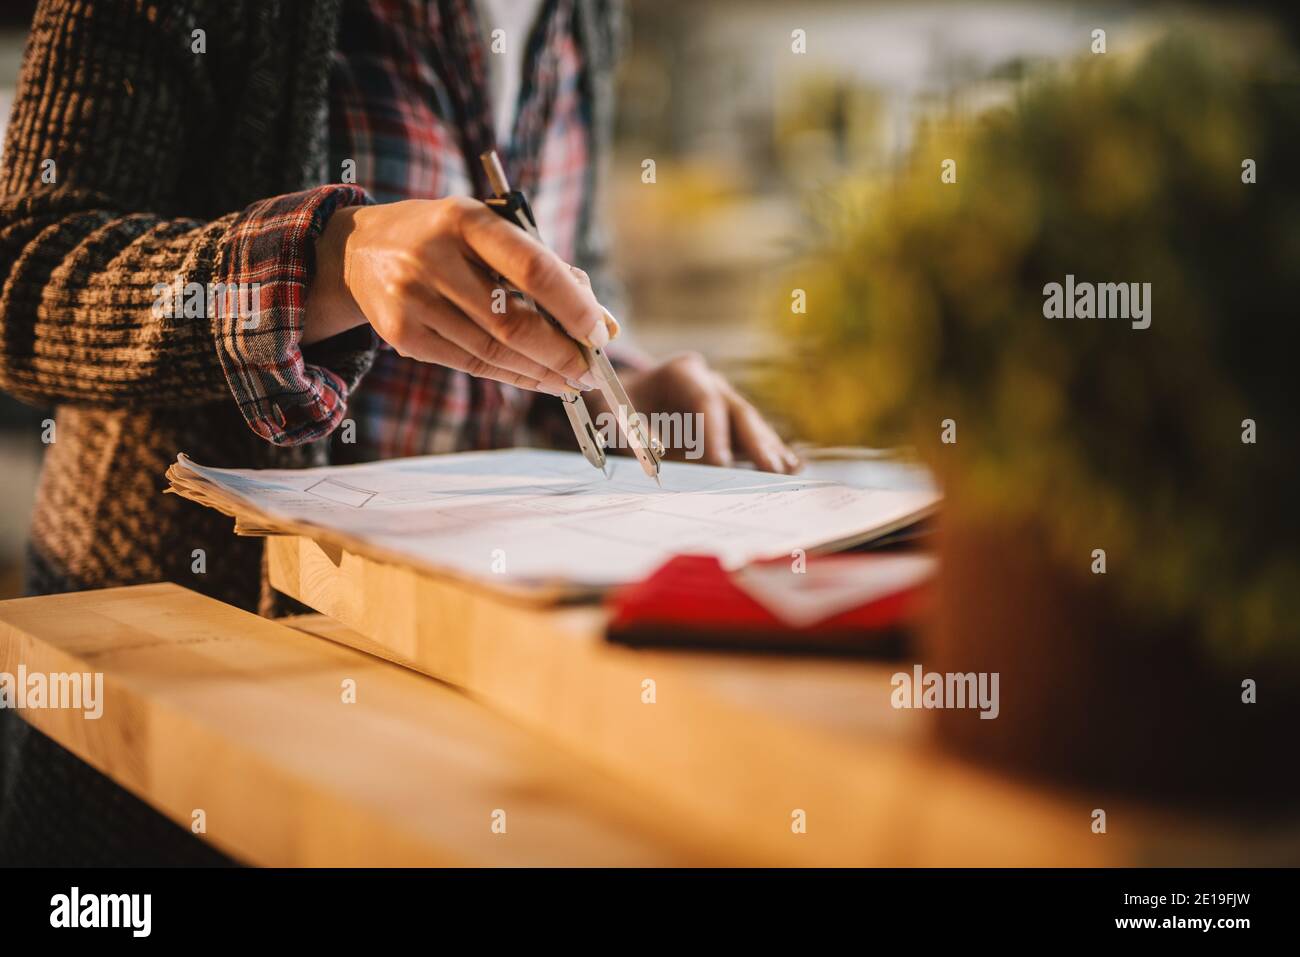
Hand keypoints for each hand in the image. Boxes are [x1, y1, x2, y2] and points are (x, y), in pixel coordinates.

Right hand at [304, 197, 608, 396]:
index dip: (572, 306)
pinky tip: (538, 379)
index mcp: (465, 218)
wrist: (360, 250)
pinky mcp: (401, 334)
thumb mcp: (489, 231)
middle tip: (591, 371)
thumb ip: (547, 269)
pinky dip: (512, 376)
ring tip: (571, 380)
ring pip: (492, 352)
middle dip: (560, 353)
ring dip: (541, 372)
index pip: (531, 267)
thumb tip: (603, 324)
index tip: (600, 334)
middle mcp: (433, 257)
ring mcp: (411, 299)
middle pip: (511, 322)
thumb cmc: (446, 240)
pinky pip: (470, 365)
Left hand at [591, 351, 800, 473]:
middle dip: (754, 443)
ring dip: (768, 451)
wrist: (616, 401)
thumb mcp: (609, 414)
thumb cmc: (612, 406)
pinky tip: (793, 467)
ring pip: (751, 426)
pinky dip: (771, 452)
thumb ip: (629, 434)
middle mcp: (711, 384)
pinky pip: (754, 438)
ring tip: (786, 474)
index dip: (713, 432)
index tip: (718, 465)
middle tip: (769, 471)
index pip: (705, 400)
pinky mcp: (731, 423)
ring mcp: (725, 402)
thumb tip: (654, 462)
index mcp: (683, 373)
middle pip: (737, 412)